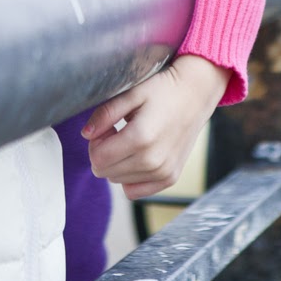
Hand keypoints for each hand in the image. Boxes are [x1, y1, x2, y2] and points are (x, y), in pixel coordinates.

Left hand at [80, 54, 228, 200]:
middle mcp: (153, 160)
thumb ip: (105, 114)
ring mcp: (163, 172)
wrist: (195, 94)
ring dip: (117, 162)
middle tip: (117, 130)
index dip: (95, 142)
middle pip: (105, 172)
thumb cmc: (162, 90)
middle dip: (104, 152)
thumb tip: (85, 134)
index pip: (97, 158)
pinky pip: (135, 191)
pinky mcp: (170, 178)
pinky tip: (138, 155)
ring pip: (118, 181)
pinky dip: (130, 176)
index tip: (107, 127)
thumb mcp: (131, 93)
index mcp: (140, 138)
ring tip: (130, 139)